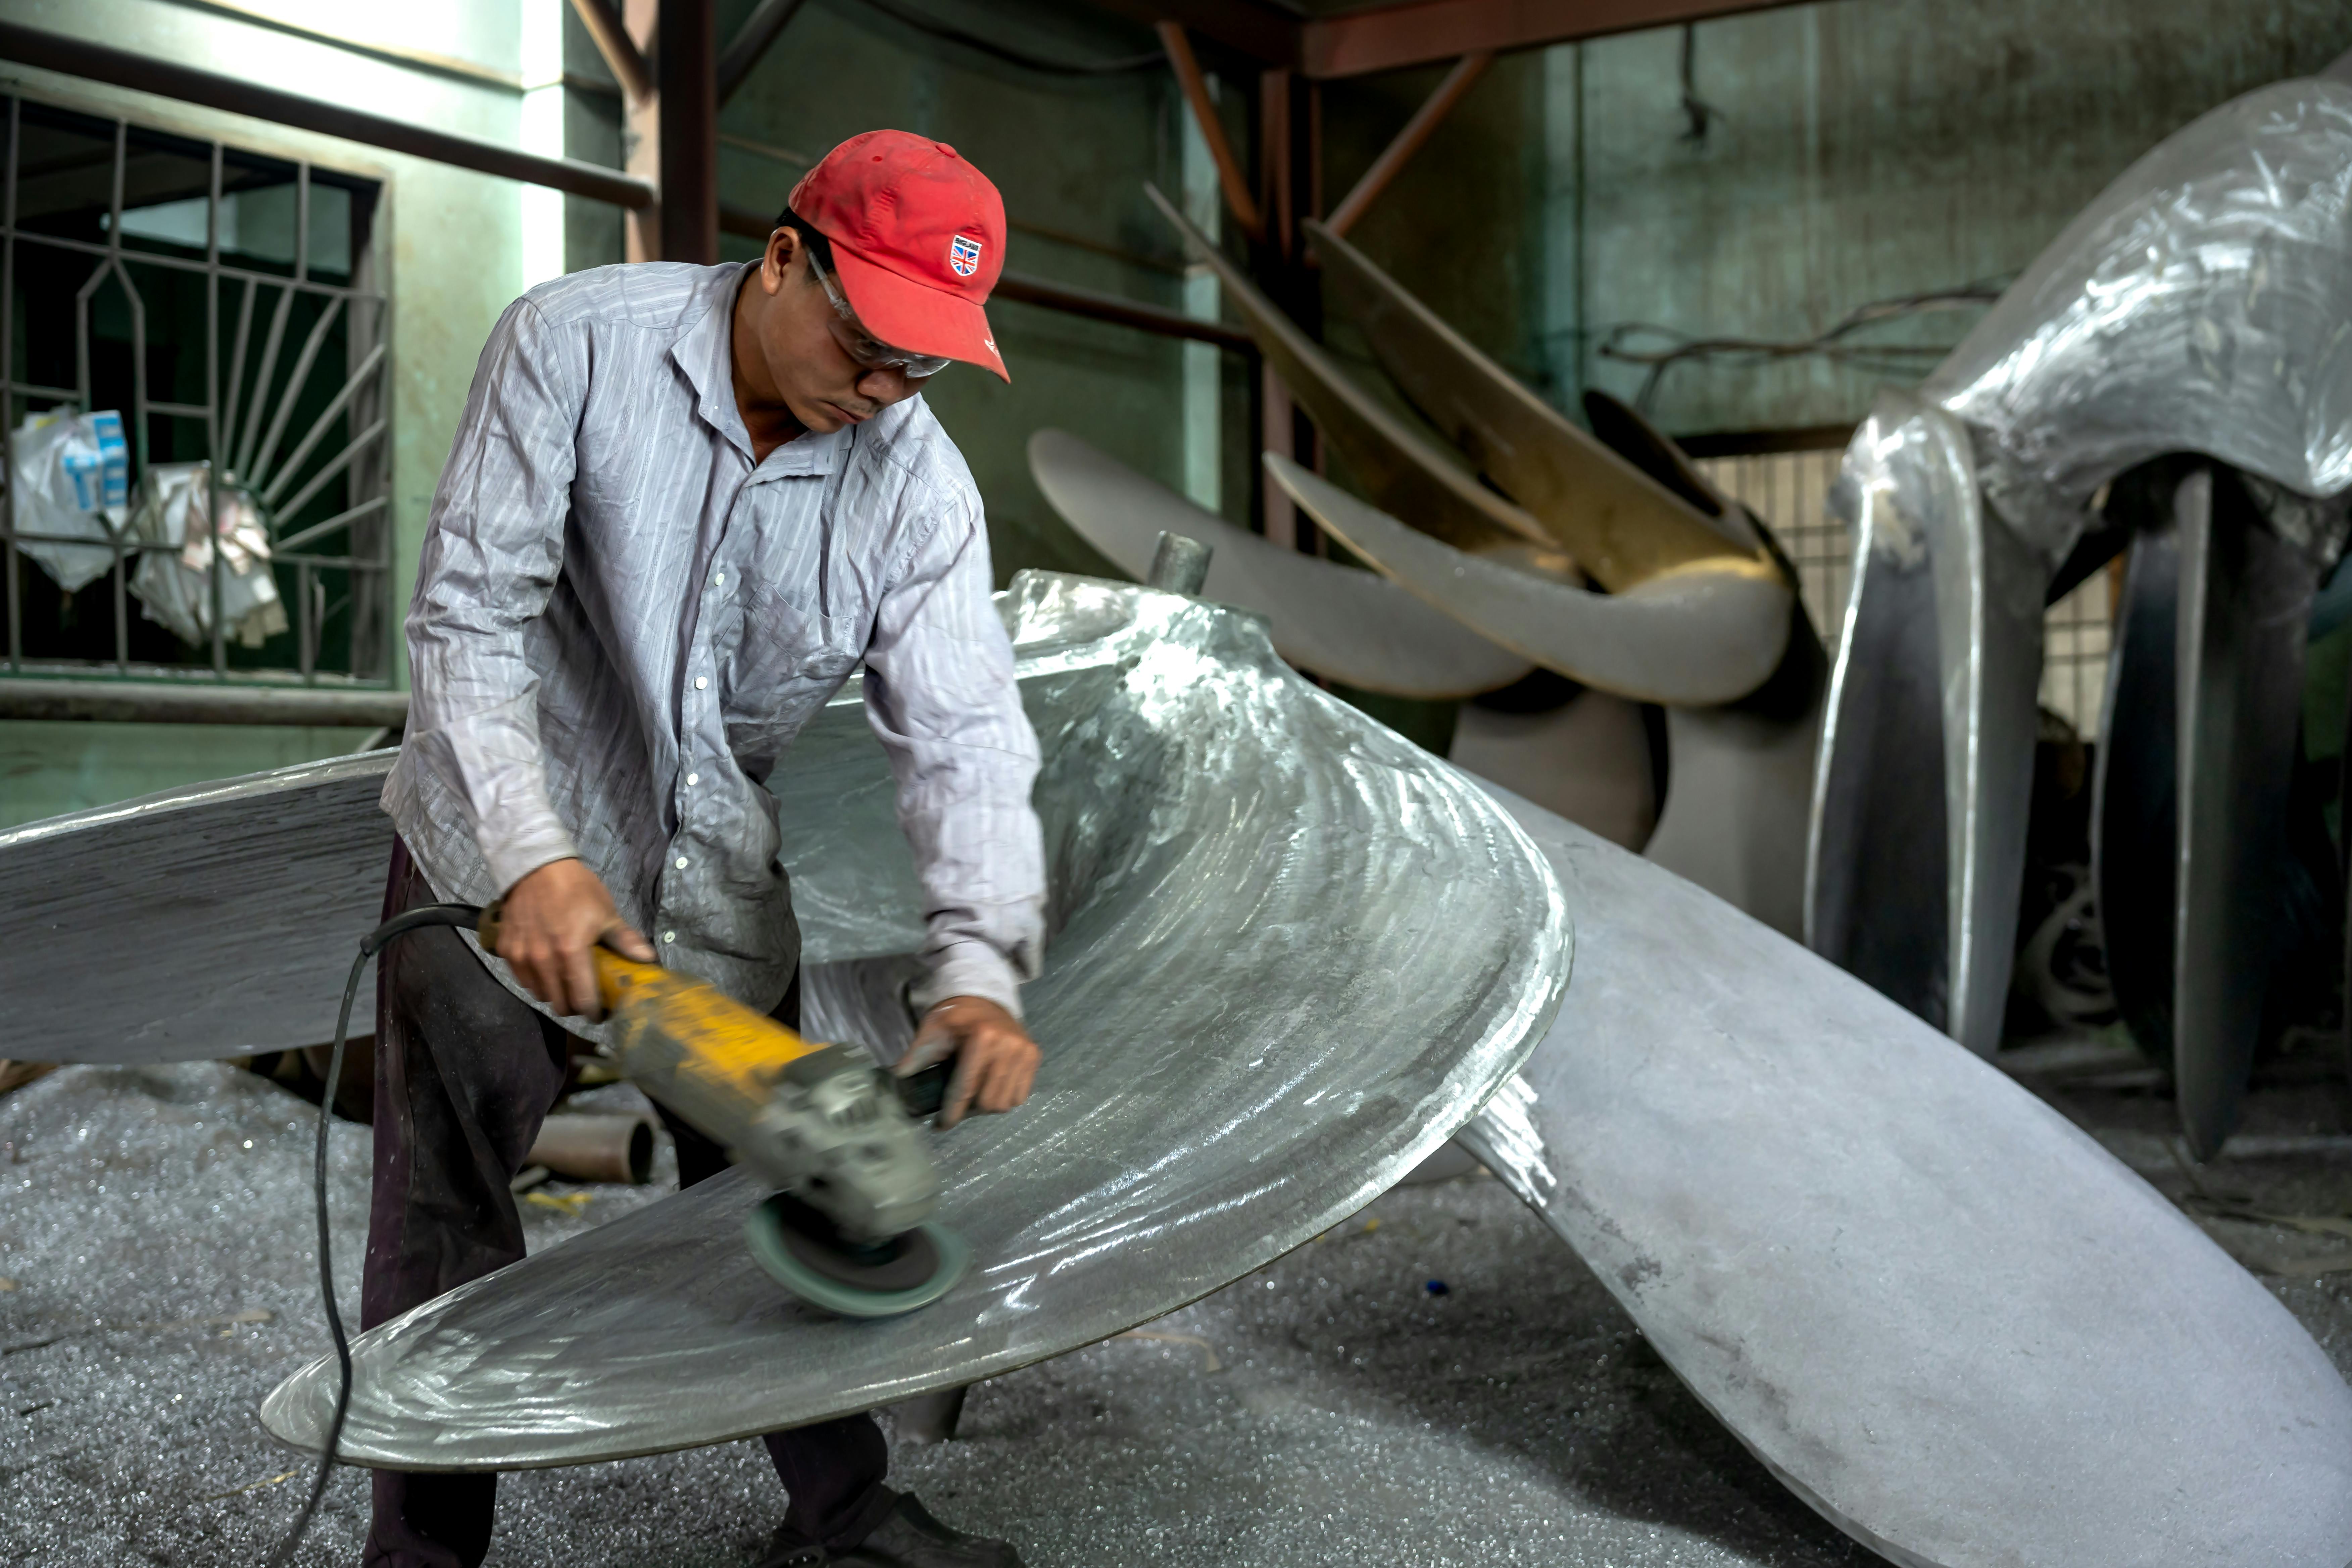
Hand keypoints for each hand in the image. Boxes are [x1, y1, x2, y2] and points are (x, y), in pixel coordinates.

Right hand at [496, 858, 654, 1020]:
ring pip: (539, 994)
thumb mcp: (605, 912)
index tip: (600, 1013)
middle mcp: (544, 960)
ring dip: (554, 995)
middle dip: (574, 1006)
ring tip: (565, 985)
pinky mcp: (505, 950)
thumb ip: (624, 939)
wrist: (535, 867)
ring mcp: (522, 956)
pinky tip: (545, 971)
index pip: (582, 998)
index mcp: (571, 952)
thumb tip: (648, 959)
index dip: (593, 1012)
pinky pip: (521, 979)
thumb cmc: (575, 889)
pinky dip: (535, 981)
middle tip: (584, 998)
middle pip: (559, 1003)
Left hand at [894, 996, 1040, 1129]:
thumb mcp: (932, 1030)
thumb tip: (898, 1078)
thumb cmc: (955, 1017)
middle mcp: (1008, 1045)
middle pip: (987, 1102)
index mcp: (983, 1037)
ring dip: (986, 1107)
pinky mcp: (1034, 1056)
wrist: (983, 998)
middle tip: (956, 1107)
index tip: (940, 1125)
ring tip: (973, 1097)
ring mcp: (1025, 1051)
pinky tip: (990, 1088)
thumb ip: (916, 1055)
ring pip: (1005, 1102)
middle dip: (969, 1111)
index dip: (951, 1112)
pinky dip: (1004, 1099)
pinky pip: (1019, 1095)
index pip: (965, 1088)